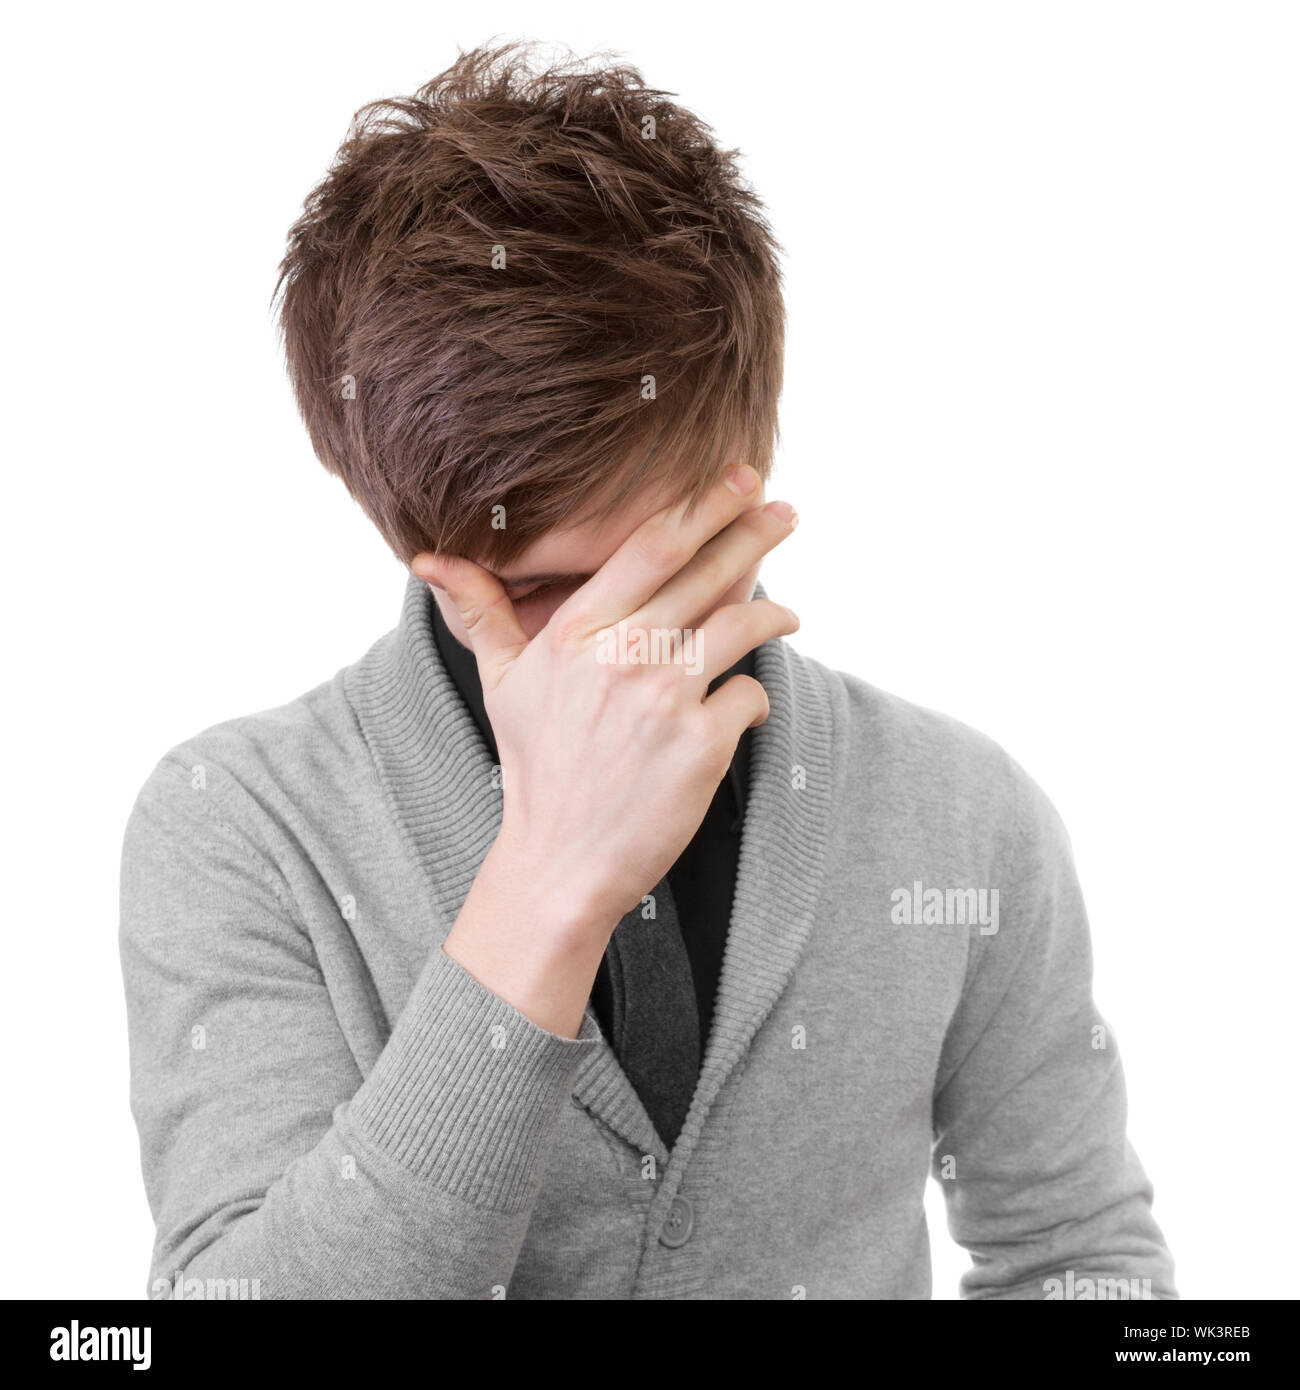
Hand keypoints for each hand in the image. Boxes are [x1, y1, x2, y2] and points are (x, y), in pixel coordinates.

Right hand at [411, 467, 798, 1031]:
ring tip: (787, 611)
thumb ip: (481, 610)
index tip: (739, 477)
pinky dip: (756, 696)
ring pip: (740, 624)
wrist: (560, 861)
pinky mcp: (701, 745)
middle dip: (753, 533)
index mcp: (576, 633)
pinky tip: (747, 702)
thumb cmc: (535, 768)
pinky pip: (750, 694)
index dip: (702, 506)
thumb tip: (429, 558)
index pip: (648, 547)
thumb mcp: (500, 683)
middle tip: (784, 511)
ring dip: (774, 610)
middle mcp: (621, 655)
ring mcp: (664, 699)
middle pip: (705, 572)